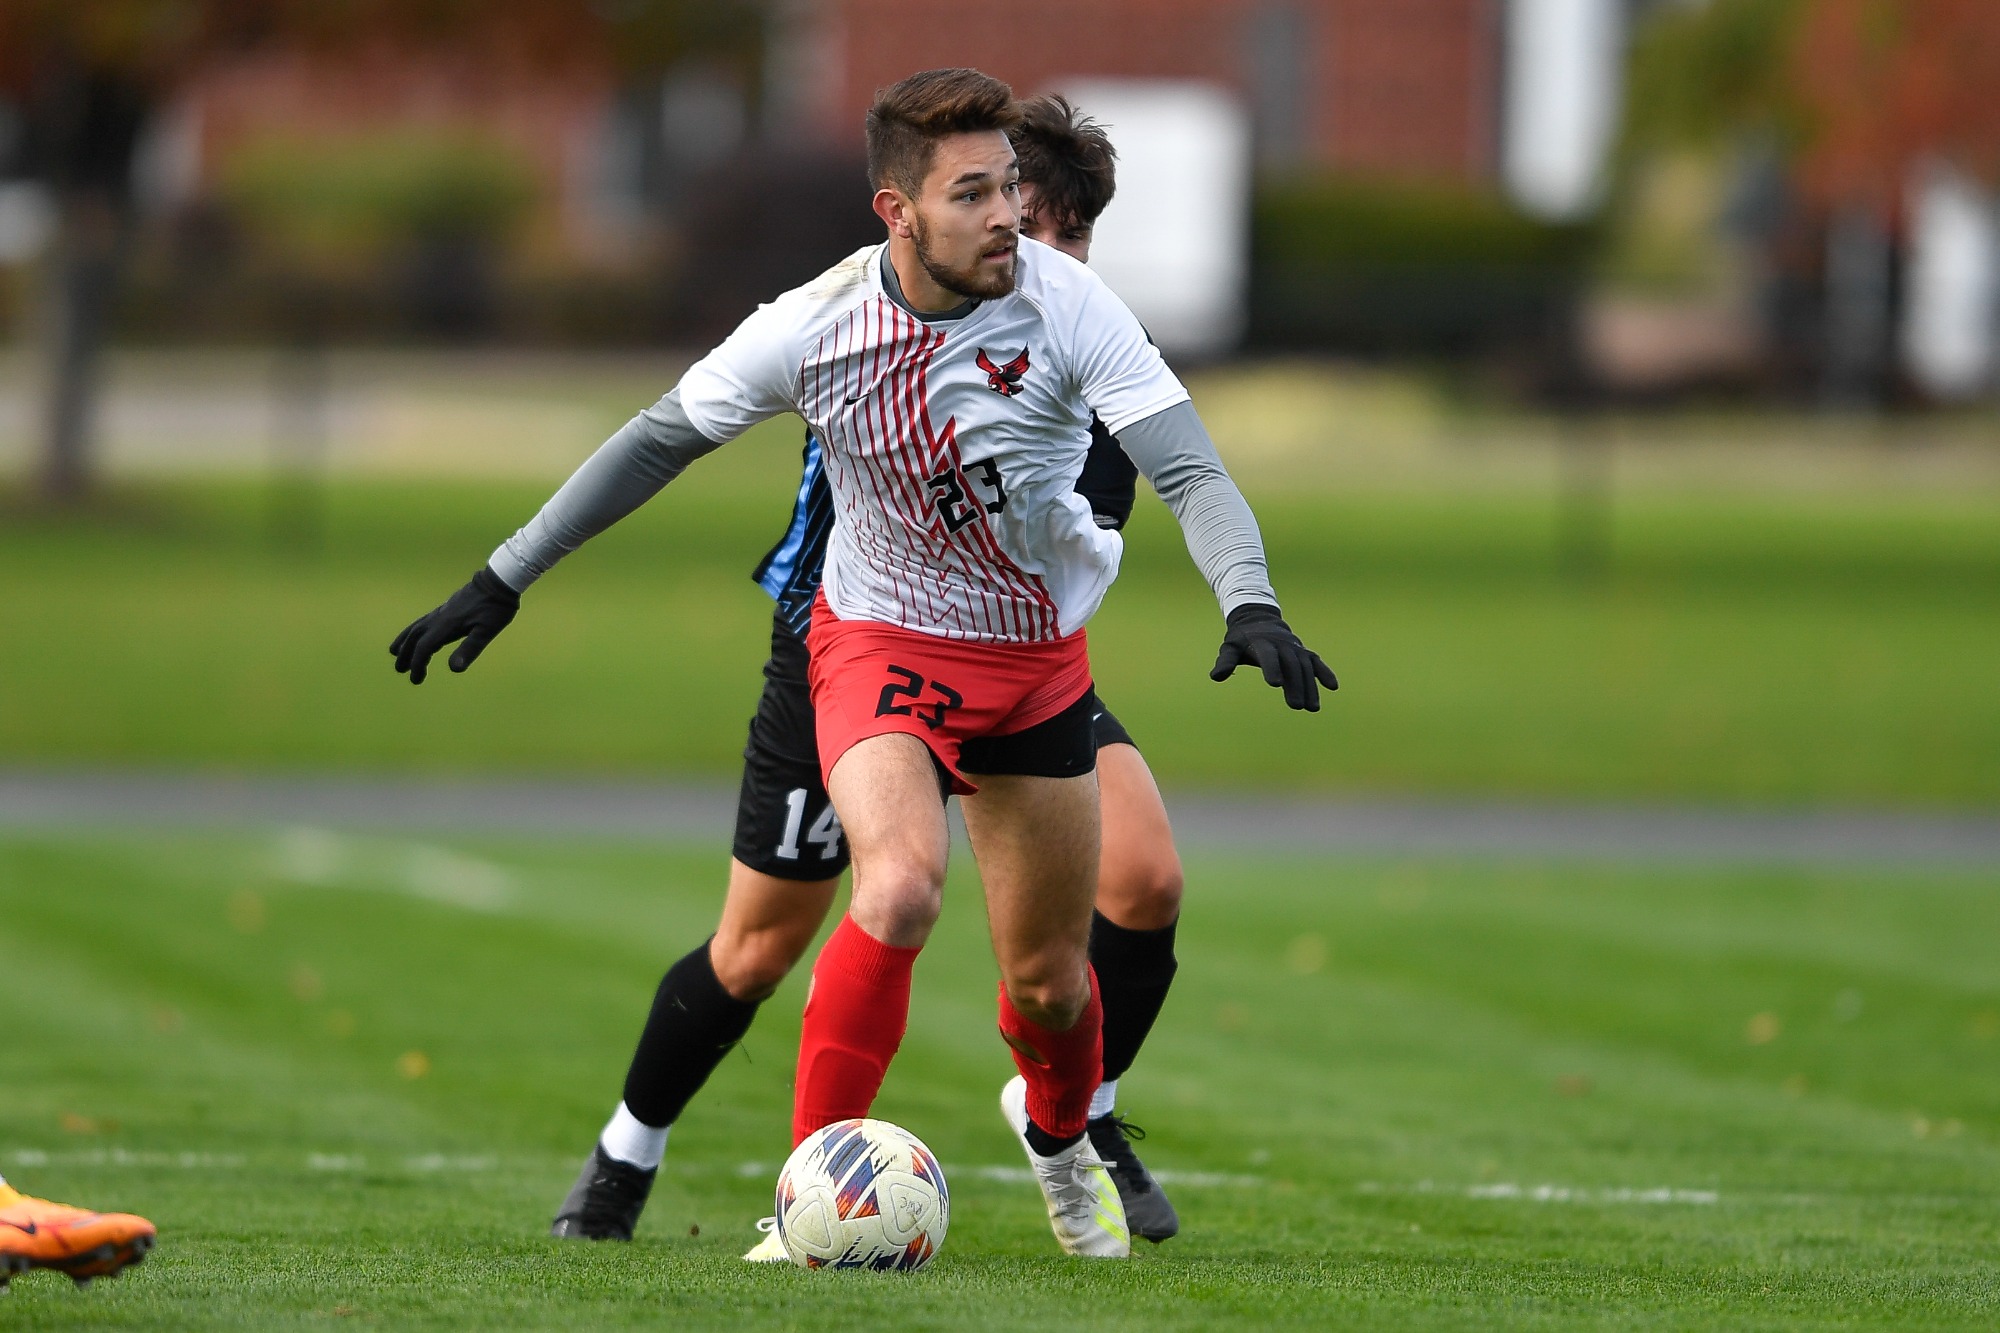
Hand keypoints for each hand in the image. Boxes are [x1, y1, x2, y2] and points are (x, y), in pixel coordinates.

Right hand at [390, 567, 520, 683]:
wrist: (498, 582)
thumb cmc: (496, 608)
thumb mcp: (487, 631)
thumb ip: (470, 649)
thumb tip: (454, 669)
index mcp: (447, 625)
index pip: (425, 647)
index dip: (417, 663)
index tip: (415, 679)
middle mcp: (439, 618)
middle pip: (415, 637)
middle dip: (406, 655)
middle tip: (400, 670)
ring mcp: (441, 612)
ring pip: (416, 627)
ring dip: (405, 642)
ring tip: (395, 653)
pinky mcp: (446, 608)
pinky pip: (423, 621)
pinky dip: (414, 631)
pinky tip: (416, 636)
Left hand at [1209, 603, 1337, 710]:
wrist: (1258, 619)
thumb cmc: (1241, 639)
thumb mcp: (1230, 648)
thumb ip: (1225, 661)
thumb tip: (1216, 676)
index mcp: (1261, 643)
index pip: (1268, 656)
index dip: (1272, 668)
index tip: (1275, 685)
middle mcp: (1281, 644)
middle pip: (1290, 665)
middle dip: (1294, 685)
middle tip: (1296, 707)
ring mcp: (1294, 647)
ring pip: (1304, 666)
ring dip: (1310, 686)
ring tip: (1311, 708)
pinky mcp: (1303, 651)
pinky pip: (1315, 661)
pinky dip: (1324, 672)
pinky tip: (1332, 687)